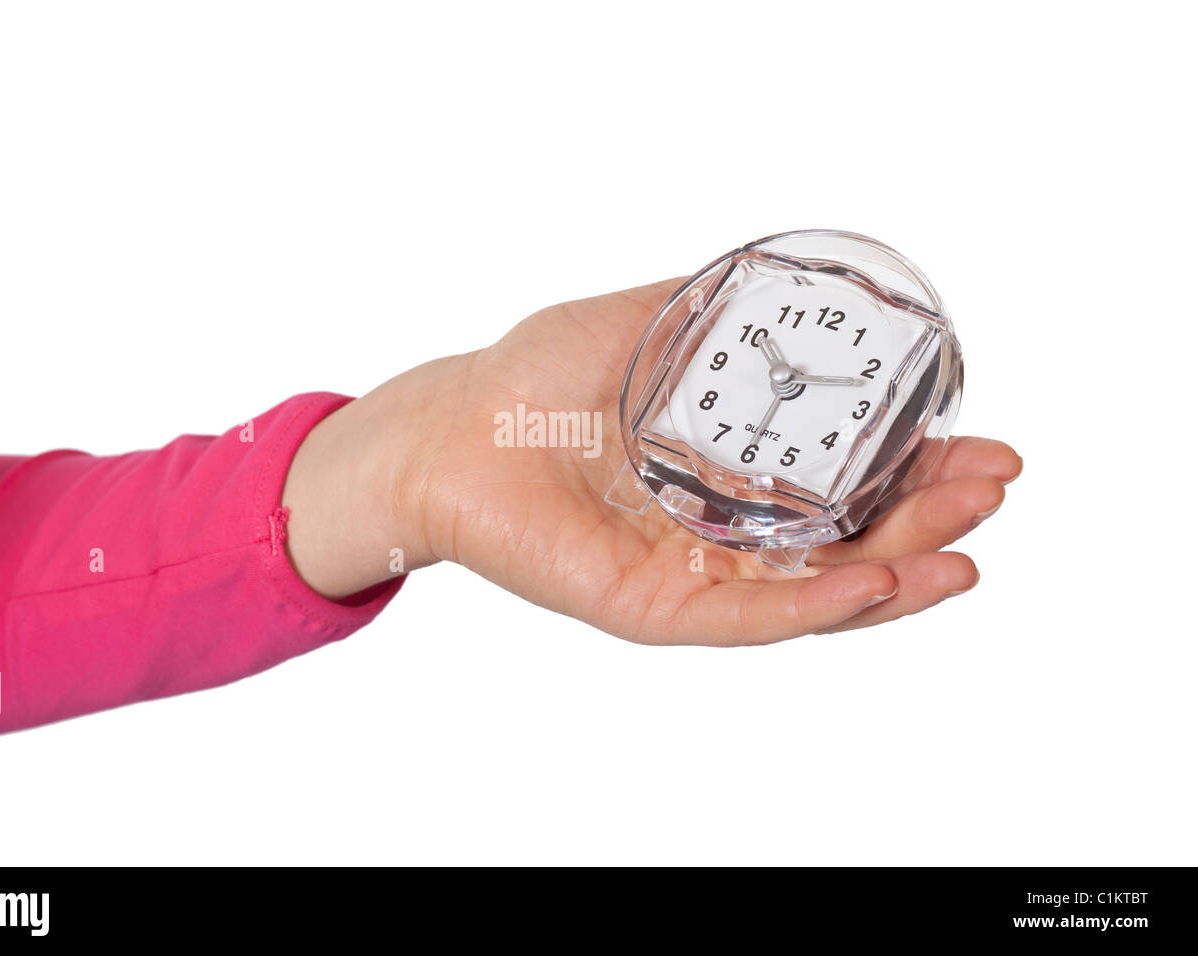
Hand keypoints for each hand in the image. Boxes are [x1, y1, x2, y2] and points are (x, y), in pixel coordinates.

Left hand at [284, 279, 1020, 645]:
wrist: (451, 424)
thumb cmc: (535, 376)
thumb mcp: (645, 323)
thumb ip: (716, 314)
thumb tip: (801, 284)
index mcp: (731, 475)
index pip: (846, 486)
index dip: (919, 472)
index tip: (983, 444)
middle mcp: (722, 534)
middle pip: (847, 544)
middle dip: (928, 520)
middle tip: (992, 489)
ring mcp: (689, 576)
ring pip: (810, 594)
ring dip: (896, 573)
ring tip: (964, 550)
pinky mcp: (648, 606)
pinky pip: (741, 617)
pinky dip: (813, 606)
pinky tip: (876, 581)